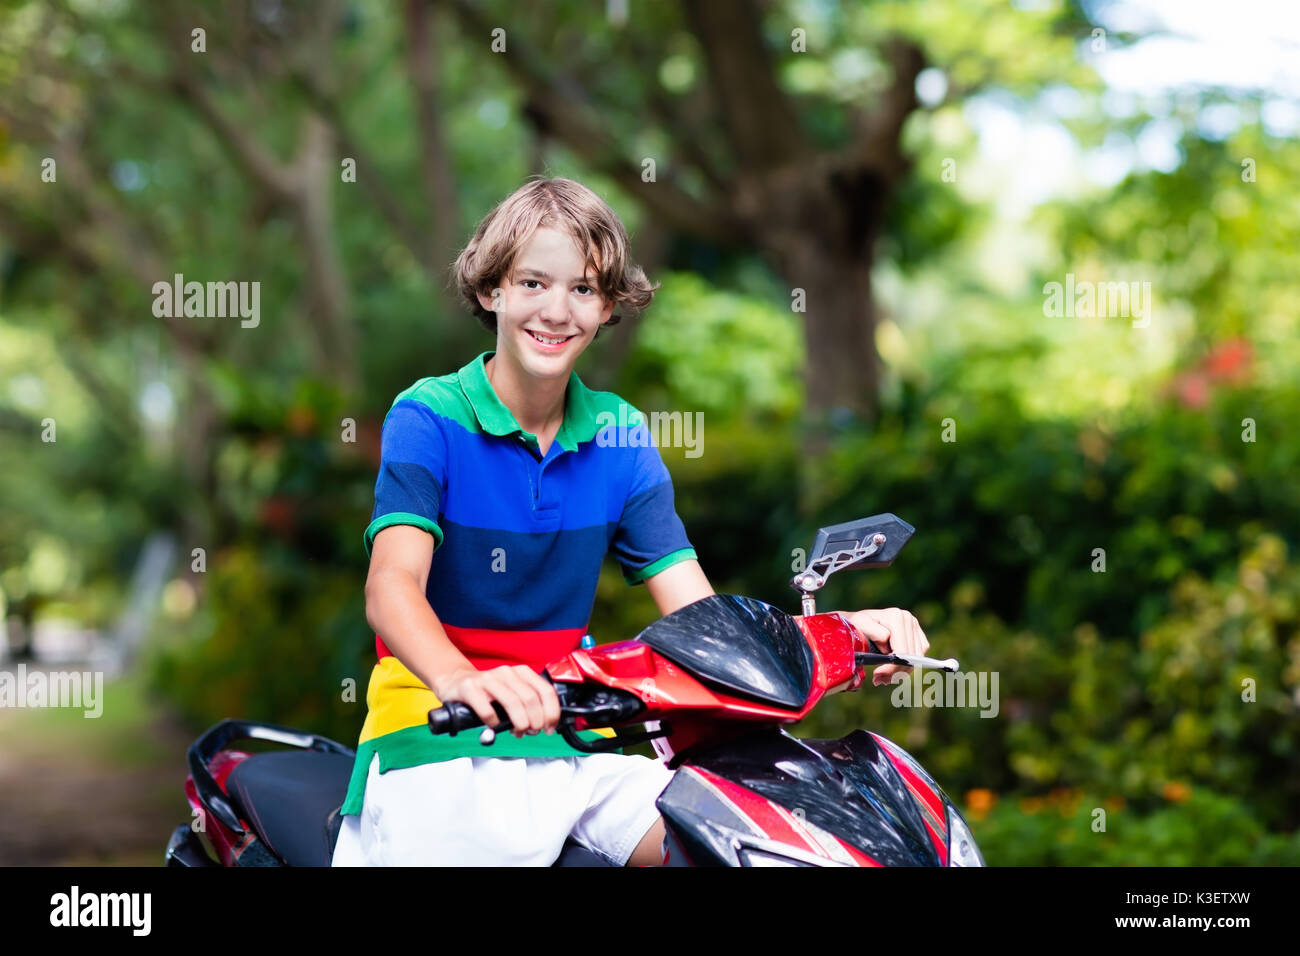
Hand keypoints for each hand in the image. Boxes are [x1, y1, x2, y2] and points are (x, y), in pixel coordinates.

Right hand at [432, 665, 561, 736]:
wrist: (457, 682)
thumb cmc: (488, 692)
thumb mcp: (513, 692)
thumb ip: (528, 704)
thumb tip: (544, 724)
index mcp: (521, 672)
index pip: (545, 690)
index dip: (551, 712)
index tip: (550, 727)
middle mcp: (506, 673)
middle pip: (530, 699)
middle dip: (535, 721)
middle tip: (532, 731)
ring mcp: (487, 679)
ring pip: (512, 703)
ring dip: (519, 723)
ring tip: (518, 731)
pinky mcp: (470, 688)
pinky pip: (487, 710)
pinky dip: (494, 723)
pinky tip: (494, 725)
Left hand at [844, 608, 929, 686]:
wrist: (857, 622)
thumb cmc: (855, 624)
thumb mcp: (859, 625)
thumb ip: (873, 631)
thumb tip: (886, 638)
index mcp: (896, 617)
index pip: (902, 651)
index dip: (891, 667)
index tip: (877, 675)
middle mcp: (908, 619)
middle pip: (911, 657)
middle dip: (895, 672)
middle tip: (878, 680)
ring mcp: (914, 626)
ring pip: (917, 658)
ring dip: (901, 672)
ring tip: (883, 677)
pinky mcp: (917, 634)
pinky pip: (919, 656)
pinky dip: (907, 667)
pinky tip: (892, 670)